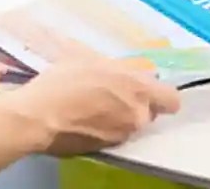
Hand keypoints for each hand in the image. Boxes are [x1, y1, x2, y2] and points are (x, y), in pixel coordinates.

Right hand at [8, 60, 181, 155]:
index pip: (172, 99)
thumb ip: (118, 69)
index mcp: (138, 90)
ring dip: (120, 116)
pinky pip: (115, 135)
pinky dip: (106, 128)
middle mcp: (136, 116)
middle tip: (114, 93)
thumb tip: (128, 73)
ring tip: (94, 105)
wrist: (37, 117)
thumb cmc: (63, 83)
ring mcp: (122, 135)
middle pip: (150, 112)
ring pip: (132, 124)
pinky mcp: (107, 149)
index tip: (150, 89)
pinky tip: (86, 118)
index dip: (162, 94)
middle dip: (137, 104)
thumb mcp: (91, 61)